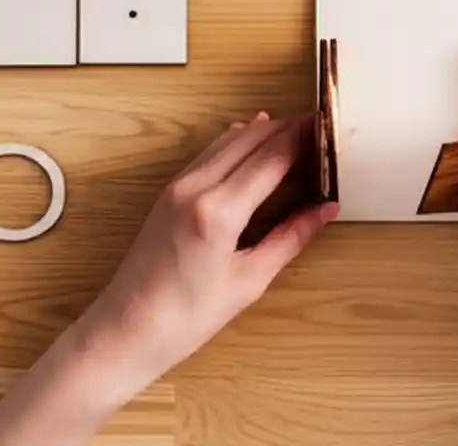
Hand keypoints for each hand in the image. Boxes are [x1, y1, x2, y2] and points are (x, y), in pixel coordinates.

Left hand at [93, 113, 339, 377]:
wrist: (127, 329)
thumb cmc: (186, 316)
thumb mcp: (249, 281)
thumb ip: (290, 238)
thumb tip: (325, 210)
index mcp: (219, 212)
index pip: (273, 157)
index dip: (304, 137)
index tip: (330, 128)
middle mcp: (196, 187)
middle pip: (252, 137)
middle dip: (288, 129)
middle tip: (322, 131)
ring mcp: (178, 185)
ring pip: (229, 139)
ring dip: (263, 132)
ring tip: (298, 136)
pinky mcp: (169, 191)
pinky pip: (211, 153)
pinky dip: (239, 143)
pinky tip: (257, 145)